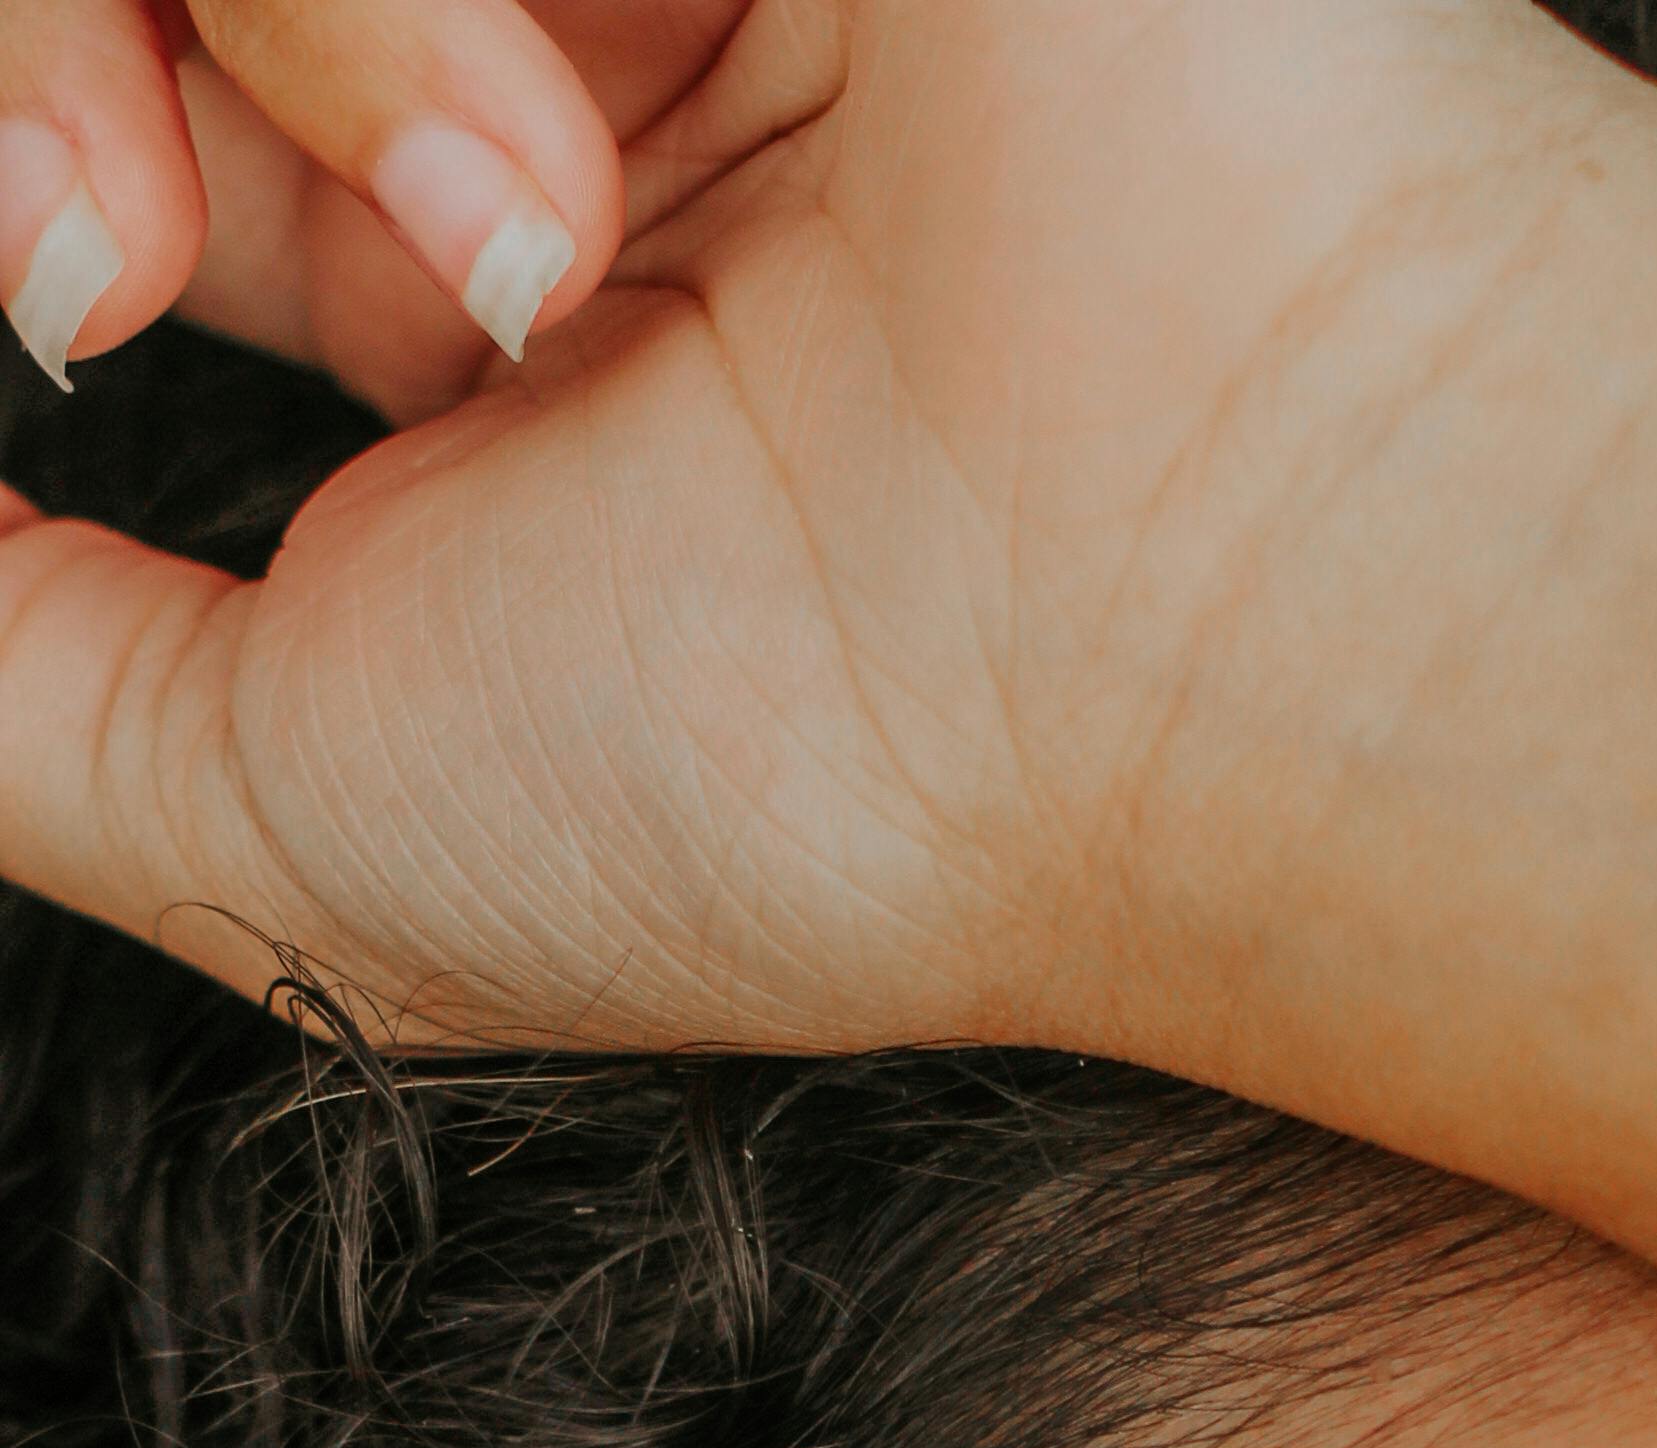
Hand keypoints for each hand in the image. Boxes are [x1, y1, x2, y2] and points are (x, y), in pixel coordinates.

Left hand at [0, 0, 1656, 1068]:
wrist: (1201, 605)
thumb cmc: (828, 777)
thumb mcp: (273, 823)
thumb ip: (5, 674)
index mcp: (458, 282)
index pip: (87, 76)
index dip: (9, 150)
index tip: (68, 308)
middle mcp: (548, 45)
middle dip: (51, 69)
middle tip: (128, 265)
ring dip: (296, 32)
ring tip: (528, 267)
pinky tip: (583, 151)